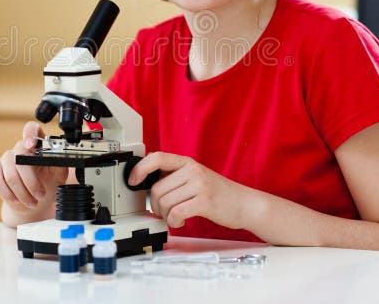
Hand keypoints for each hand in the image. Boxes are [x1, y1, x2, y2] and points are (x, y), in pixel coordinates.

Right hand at [0, 121, 67, 210]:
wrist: (34, 201)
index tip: (31, 144)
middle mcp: (21, 148)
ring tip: (31, 201)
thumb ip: (60, 165)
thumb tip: (59, 157)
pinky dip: (8, 193)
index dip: (29, 133)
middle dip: (31, 182)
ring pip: (10, 173)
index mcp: (38, 145)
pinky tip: (16, 199)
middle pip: (20, 157)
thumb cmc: (48, 185)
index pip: (32, 129)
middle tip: (40, 195)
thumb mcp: (59, 176)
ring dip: (22, 192)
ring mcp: (6, 157)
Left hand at [127, 152, 250, 228]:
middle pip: (157, 189)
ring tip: (176, 217)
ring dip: (166, 216)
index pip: (157, 157)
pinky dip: (174, 222)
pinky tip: (181, 222)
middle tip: (165, 212)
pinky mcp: (204, 202)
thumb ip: (176, 176)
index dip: (140, 168)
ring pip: (164, 203)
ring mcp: (199, 185)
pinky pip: (176, 213)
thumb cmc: (219, 193)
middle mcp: (193, 170)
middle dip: (156, 206)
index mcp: (188, 162)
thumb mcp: (197, 177)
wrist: (245, 204)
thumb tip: (148, 178)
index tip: (133, 180)